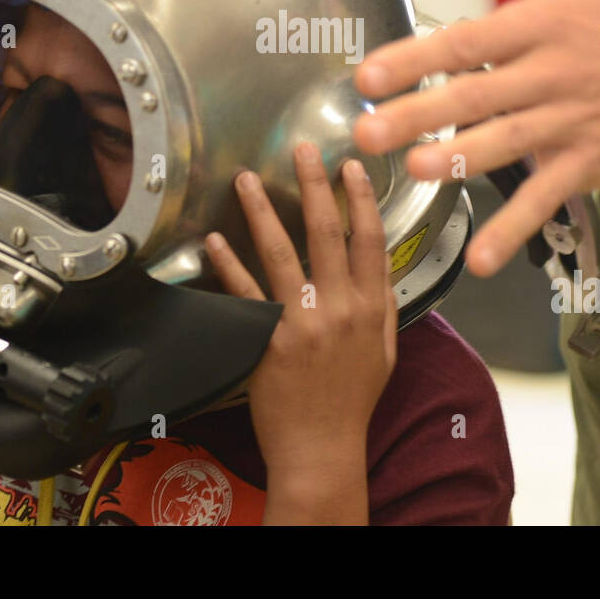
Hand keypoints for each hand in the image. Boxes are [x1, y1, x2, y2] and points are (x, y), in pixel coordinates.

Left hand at [205, 143, 395, 524]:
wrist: (322, 448)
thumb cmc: (352, 402)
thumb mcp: (385, 352)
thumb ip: (384, 307)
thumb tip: (382, 270)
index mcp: (372, 308)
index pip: (370, 239)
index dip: (360, 198)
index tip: (350, 167)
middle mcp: (339, 308)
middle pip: (326, 233)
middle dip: (313, 184)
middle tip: (302, 150)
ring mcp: (301, 321)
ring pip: (281, 252)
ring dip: (262, 210)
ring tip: (246, 179)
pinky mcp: (268, 338)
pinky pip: (245, 291)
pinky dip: (228, 263)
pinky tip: (214, 239)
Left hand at [351, 0, 599, 276]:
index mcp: (538, 26)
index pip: (465, 41)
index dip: (414, 58)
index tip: (368, 74)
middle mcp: (550, 72)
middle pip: (476, 95)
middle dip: (418, 116)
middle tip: (368, 132)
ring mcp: (571, 121)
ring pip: (509, 142)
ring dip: (462, 160)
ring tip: (417, 173)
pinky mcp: (591, 163)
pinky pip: (548, 198)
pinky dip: (516, 231)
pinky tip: (482, 260)